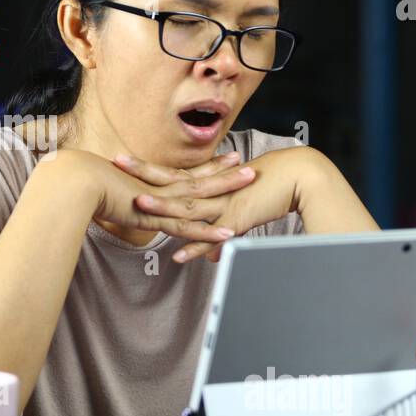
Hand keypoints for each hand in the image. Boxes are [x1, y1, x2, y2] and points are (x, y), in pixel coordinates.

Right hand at [56, 148, 257, 263]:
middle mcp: (157, 188)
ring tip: (251, 179)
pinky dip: (208, 232)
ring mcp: (158, 201)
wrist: (73, 182)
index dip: (202, 168)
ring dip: (227, 188)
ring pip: (200, 195)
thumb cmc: (77, 183)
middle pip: (197, 178)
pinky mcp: (154, 217)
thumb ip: (110, 195)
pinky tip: (228, 234)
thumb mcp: (99, 189)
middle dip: (223, 171)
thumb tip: (107, 197)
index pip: (181, 173)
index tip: (221, 159)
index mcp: (147, 182)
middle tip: (245, 162)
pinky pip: (187, 227)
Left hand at [112, 146, 317, 262]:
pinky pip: (212, 235)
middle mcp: (211, 190)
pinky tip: (178, 256)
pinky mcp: (236, 219)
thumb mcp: (240, 209)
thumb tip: (212, 252)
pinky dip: (195, 246)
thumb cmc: (270, 187)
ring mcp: (222, 204)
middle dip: (143, 173)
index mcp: (209, 183)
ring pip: (187, 205)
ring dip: (163, 206)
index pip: (171, 173)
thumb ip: (221, 231)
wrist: (299, 177)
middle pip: (171, 181)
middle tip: (116, 160)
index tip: (122, 159)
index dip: (146, 167)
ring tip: (138, 204)